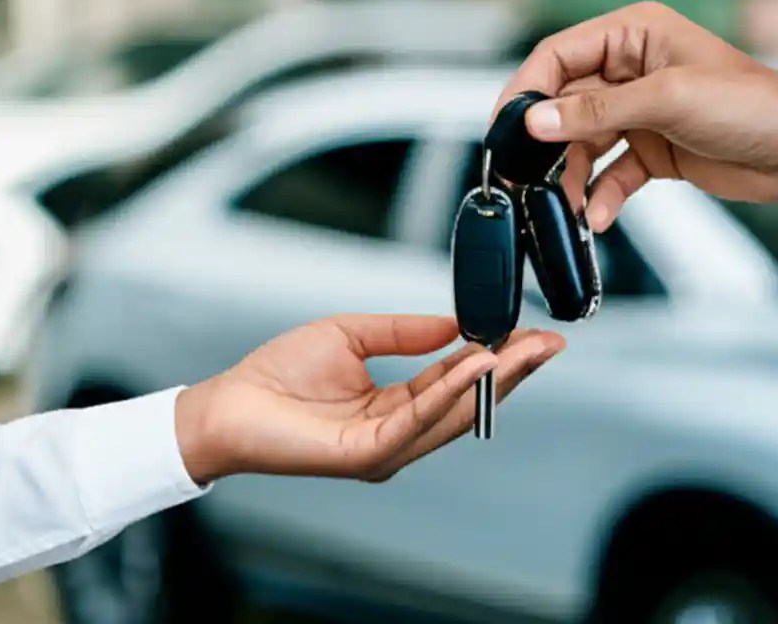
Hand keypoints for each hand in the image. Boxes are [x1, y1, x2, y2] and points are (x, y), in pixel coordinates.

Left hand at [175, 315, 563, 484]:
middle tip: (549, 343)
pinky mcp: (369, 453)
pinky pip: (420, 418)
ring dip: (494, 379)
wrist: (228, 404)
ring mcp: (387, 446)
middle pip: (469, 401)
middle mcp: (398, 430)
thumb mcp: (353, 335)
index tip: (529, 334)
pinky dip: (452, 389)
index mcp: (395, 405)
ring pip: (454, 412)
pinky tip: (476, 362)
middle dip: (513, 371)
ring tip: (524, 349)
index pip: (457, 381)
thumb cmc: (277, 375)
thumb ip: (404, 332)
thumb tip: (454, 324)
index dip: (495, 357)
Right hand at [496, 1, 777, 232]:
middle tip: (522, 177)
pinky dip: (601, 195)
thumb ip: (596, 112)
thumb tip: (538, 121)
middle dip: (545, 142)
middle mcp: (632, 69)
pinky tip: (598, 217)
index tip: (506, 127)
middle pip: (565, 103)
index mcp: (635, 34)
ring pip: (584, 143)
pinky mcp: (653, 149)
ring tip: (565, 207)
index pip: (559, 55)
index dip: (527, 89)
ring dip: (572, 177)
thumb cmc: (751, 107)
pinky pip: (611, 172)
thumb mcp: (666, 102)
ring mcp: (641, 112)